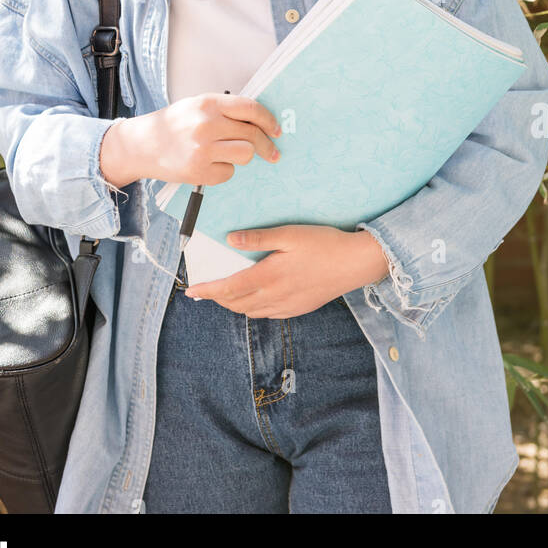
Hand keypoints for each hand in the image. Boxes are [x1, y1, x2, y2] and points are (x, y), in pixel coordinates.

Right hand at [100, 92, 281, 187]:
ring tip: (229, 154)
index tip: (276, 129)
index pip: (250, 109)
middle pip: (252, 134)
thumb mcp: (198, 105)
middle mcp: (206, 125)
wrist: (143, 145)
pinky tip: (209, 164)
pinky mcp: (198, 171)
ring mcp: (202, 149)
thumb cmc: (174, 124)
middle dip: (266, 144)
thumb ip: (226, 110)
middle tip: (272, 152)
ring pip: (245, 154)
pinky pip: (228, 172)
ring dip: (243, 156)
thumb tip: (260, 120)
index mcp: (208, 103)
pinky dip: (224, 170)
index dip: (268, 120)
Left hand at [184, 224, 389, 317]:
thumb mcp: (290, 234)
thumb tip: (230, 239)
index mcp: (269, 276)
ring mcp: (287, 306)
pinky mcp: (298, 309)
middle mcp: (275, 296)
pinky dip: (252, 308)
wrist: (355, 264)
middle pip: (237, 303)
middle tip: (204, 290)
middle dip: (217, 298)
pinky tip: (254, 299)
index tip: (192, 291)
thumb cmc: (323, 244)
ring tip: (225, 293)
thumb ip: (259, 237)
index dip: (208, 290)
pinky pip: (267, 314)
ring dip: (234, 304)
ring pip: (251, 311)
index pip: (230, 288)